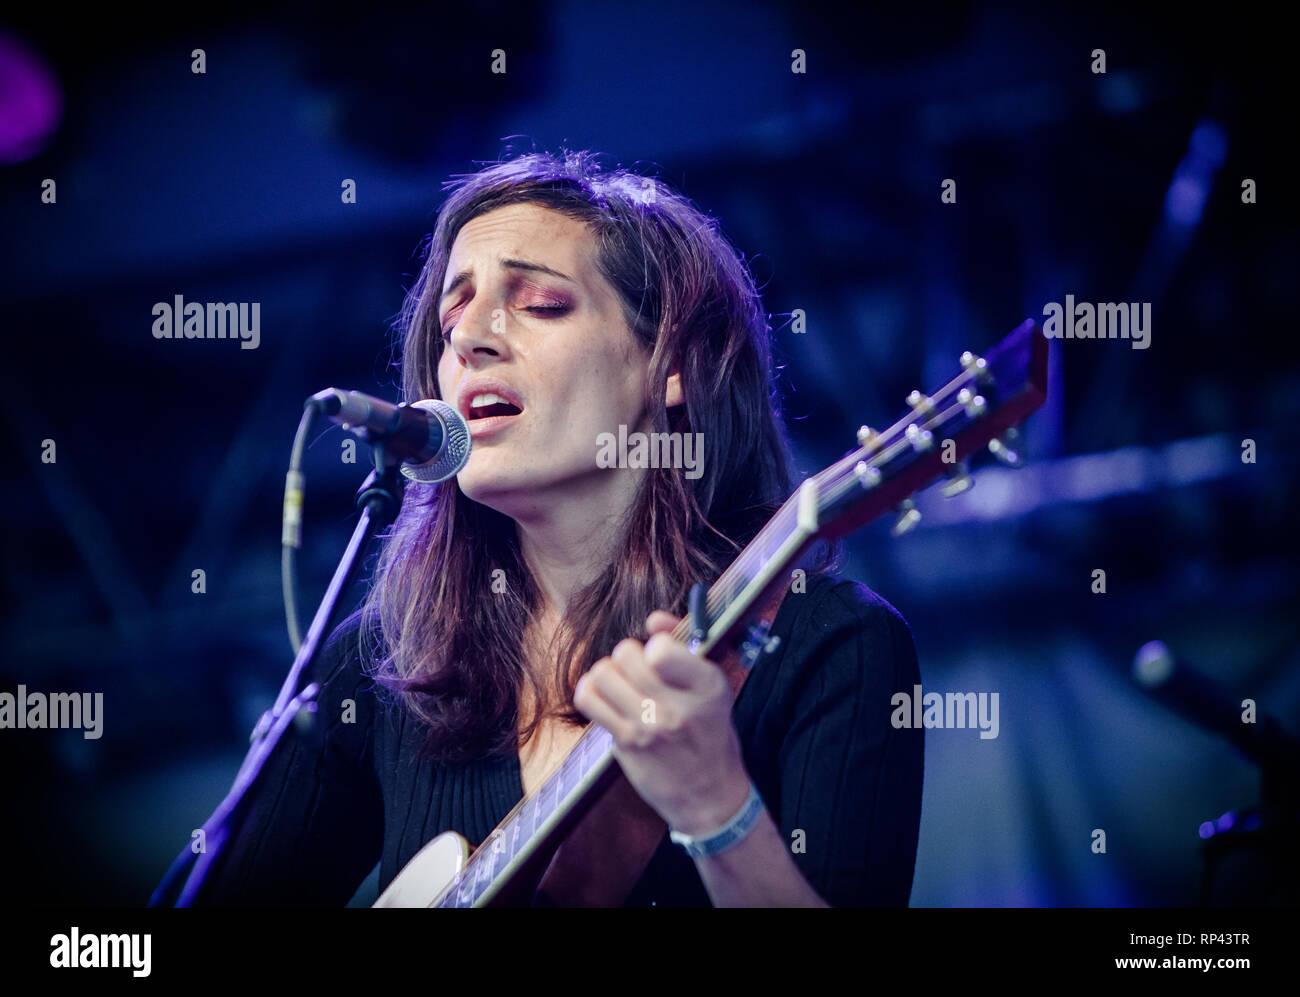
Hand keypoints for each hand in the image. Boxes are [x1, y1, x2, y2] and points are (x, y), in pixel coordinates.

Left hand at [573, 610, 751, 835]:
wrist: (710, 795)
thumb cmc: (709, 732)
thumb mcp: (712, 687)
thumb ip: (684, 645)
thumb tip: (654, 619)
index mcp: (708, 687)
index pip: (661, 650)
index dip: (655, 646)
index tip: (660, 657)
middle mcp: (679, 708)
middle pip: (626, 655)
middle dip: (628, 656)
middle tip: (638, 671)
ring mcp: (649, 728)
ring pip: (602, 673)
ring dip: (608, 672)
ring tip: (621, 684)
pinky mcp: (625, 743)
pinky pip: (589, 699)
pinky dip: (592, 692)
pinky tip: (606, 698)